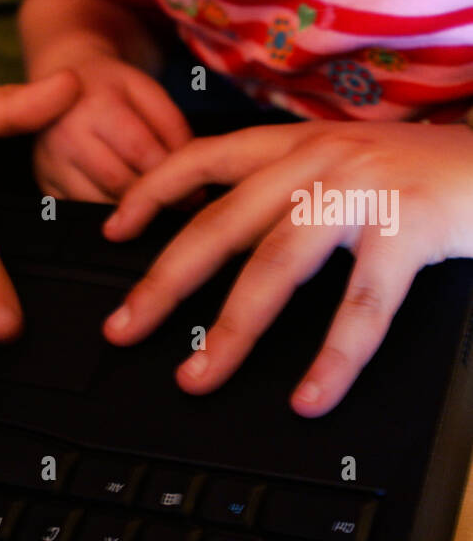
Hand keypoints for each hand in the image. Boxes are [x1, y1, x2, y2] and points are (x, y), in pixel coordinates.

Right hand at [33, 53, 192, 202]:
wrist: (59, 79)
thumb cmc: (111, 87)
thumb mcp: (147, 91)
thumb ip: (174, 130)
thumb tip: (192, 186)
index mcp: (95, 106)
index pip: (139, 151)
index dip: (170, 173)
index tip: (192, 188)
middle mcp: (65, 136)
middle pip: (117, 183)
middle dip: (151, 196)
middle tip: (176, 202)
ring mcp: (48, 163)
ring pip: (97, 204)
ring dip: (129, 210)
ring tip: (150, 203)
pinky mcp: (43, 184)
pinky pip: (79, 211)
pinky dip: (105, 215)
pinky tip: (121, 205)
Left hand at [101, 120, 472, 414]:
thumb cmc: (426, 171)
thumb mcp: (349, 162)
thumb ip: (294, 187)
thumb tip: (237, 236)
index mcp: (299, 145)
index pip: (206, 157)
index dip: (155, 191)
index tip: (114, 228)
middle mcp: (319, 161)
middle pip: (222, 223)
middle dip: (165, 279)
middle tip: (125, 325)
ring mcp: (362, 193)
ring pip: (276, 265)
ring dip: (231, 328)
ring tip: (198, 374)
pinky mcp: (409, 227)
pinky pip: (362, 306)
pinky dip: (334, 357)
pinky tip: (311, 394)